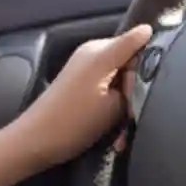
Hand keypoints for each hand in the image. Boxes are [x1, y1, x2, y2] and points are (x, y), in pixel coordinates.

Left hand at [14, 25, 152, 169]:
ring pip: (121, 78)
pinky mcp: (80, 81)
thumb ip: (135, 80)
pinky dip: (113, 106)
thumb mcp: (113, 104)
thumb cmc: (75, 122)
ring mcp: (85, 66)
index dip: (150, 67)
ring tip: (124, 130)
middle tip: (134, 116)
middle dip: (137, 89)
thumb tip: (147, 64)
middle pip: (131, 62)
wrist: (35, 141)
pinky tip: (115, 133)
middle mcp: (93, 52)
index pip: (141, 43)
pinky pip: (107, 86)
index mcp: (102, 51)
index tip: (150, 91)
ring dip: (126, 103)